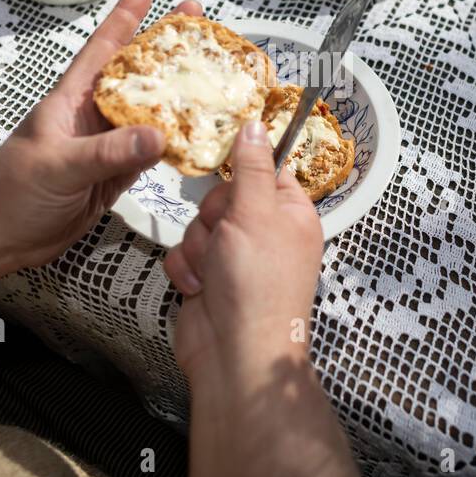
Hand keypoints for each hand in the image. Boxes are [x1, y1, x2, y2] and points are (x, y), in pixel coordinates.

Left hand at [0, 0, 201, 281]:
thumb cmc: (7, 192)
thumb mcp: (56, 165)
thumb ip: (106, 151)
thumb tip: (157, 135)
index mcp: (71, 102)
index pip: (101, 51)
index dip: (123, 20)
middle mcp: (91, 118)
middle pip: (137, 77)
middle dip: (166, 50)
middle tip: (198, 24)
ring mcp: (105, 147)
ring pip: (150, 115)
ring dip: (178, 98)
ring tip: (211, 76)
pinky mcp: (113, 177)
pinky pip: (150, 154)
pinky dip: (174, 146)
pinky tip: (196, 136)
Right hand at [164, 120, 324, 383]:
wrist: (235, 353)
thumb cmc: (257, 284)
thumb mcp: (256, 213)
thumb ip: (251, 166)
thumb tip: (256, 123)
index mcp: (291, 215)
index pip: (266, 171)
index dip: (243, 175)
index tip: (230, 178)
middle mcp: (266, 234)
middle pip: (223, 196)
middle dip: (213, 217)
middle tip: (225, 239)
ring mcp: (236, 258)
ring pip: (198, 225)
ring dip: (198, 247)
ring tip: (214, 272)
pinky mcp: (208, 277)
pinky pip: (184, 253)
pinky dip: (186, 270)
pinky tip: (199, 288)